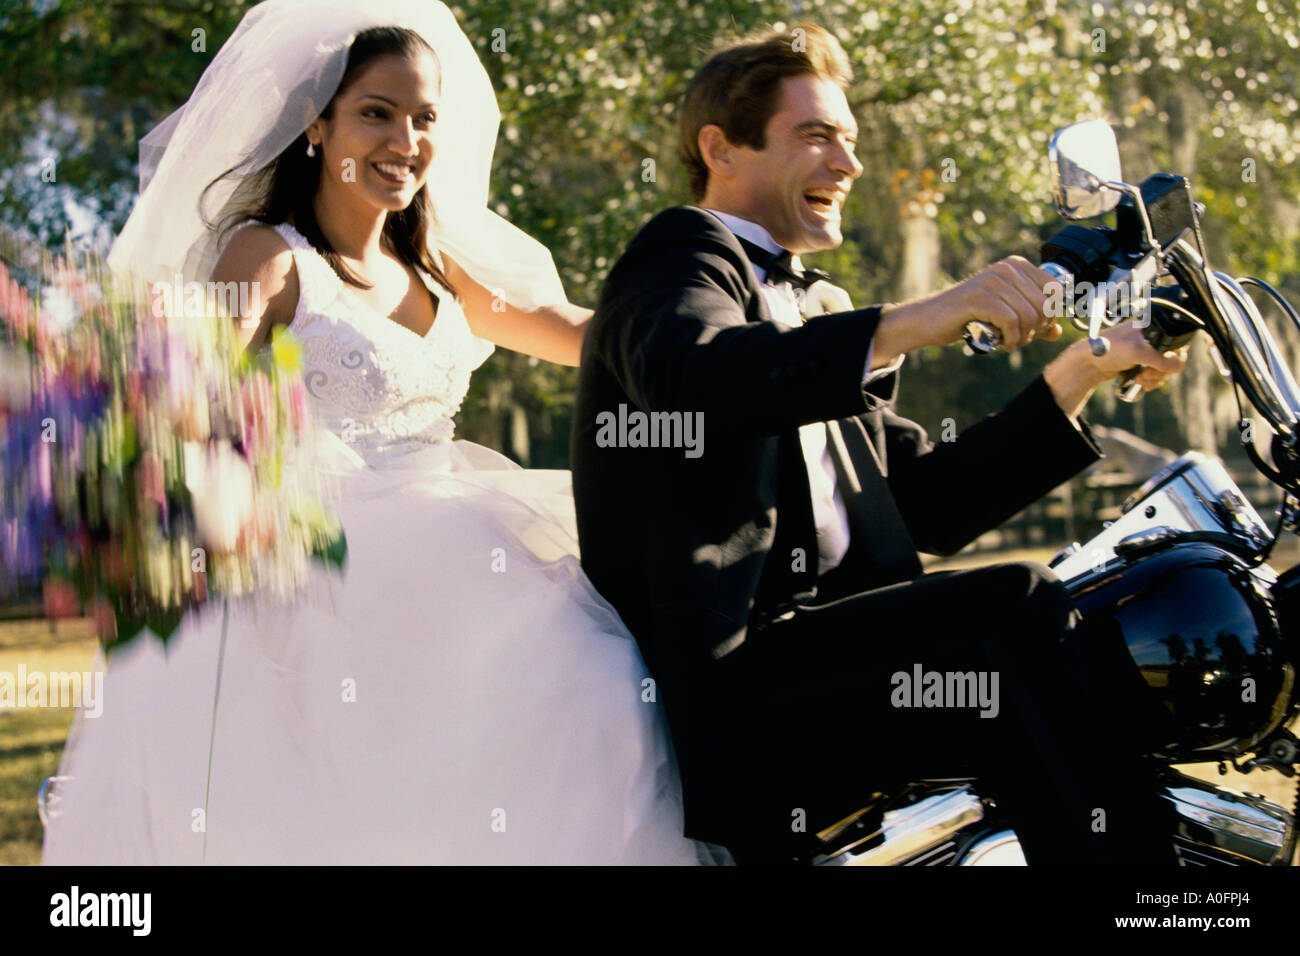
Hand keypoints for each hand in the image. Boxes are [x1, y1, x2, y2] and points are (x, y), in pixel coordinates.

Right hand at [936, 256, 1063, 350]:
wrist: (931, 319)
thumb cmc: (968, 316)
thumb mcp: (1006, 315)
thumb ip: (1033, 321)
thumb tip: (1056, 332)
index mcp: (1016, 265)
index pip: (1055, 290)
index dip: (1051, 315)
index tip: (1035, 329)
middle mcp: (1006, 268)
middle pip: (1044, 305)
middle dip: (1037, 330)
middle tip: (1021, 339)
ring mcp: (992, 281)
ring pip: (1029, 316)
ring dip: (1023, 337)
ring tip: (1011, 342)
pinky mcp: (979, 298)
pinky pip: (1011, 323)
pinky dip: (1011, 339)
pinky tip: (1003, 343)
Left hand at [1043, 319, 1189, 420]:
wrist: (1087, 363)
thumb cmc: (1108, 350)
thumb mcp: (1137, 352)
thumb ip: (1161, 359)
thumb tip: (1178, 367)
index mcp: (1152, 328)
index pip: (1176, 342)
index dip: (1173, 356)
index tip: (1163, 365)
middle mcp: (1150, 338)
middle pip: (1172, 358)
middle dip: (1161, 370)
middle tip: (1146, 373)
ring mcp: (1145, 352)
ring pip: (1164, 369)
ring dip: (1155, 377)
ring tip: (1140, 378)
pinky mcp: (1140, 364)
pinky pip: (1154, 375)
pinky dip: (1150, 381)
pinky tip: (1141, 383)